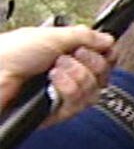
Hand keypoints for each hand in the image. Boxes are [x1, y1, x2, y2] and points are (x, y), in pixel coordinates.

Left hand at [0, 26, 115, 125]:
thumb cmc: (10, 53)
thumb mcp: (51, 35)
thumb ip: (84, 36)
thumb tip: (108, 39)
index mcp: (65, 54)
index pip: (102, 59)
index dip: (107, 55)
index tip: (104, 49)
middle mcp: (67, 74)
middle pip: (103, 76)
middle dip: (91, 63)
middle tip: (73, 55)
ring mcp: (62, 94)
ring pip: (93, 91)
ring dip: (77, 76)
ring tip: (56, 68)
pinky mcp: (57, 112)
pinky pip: (78, 104)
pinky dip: (68, 88)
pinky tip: (53, 80)